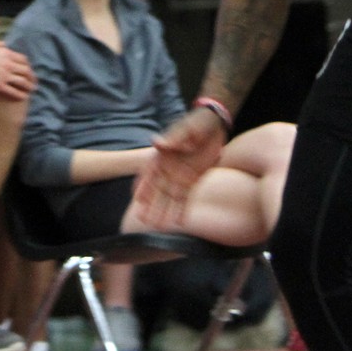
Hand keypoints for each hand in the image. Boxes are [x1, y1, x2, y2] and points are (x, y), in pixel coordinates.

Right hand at [0, 39, 36, 99]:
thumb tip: (4, 45)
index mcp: (6, 54)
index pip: (23, 59)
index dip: (27, 65)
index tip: (28, 69)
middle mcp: (8, 65)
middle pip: (25, 71)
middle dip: (32, 77)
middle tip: (34, 81)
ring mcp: (4, 76)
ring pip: (22, 82)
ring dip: (28, 86)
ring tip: (31, 90)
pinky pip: (13, 92)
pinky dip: (20, 95)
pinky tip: (23, 97)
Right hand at [131, 110, 224, 229]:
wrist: (214, 125)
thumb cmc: (196, 123)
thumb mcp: (185, 129)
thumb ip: (172, 139)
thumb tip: (156, 142)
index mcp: (162, 156)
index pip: (149, 173)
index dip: (143, 186)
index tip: (137, 200)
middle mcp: (168, 169)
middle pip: (158, 190)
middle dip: (151, 205)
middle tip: (144, 221)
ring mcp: (180, 176)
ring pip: (170, 197)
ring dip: (165, 211)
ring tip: (158, 227)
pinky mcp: (193, 180)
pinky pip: (186, 198)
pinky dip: (182, 209)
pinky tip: (178, 223)